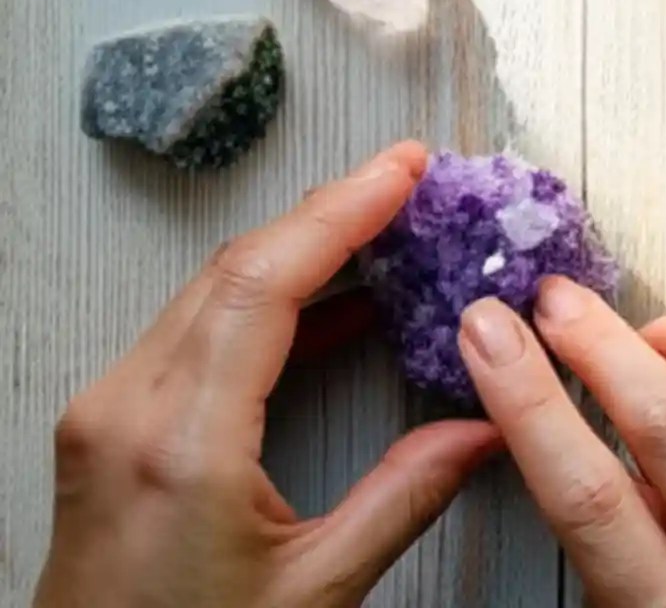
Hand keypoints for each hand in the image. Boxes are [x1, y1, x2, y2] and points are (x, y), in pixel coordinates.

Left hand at [35, 142, 500, 607]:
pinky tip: (335, 308)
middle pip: (236, 269)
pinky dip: (270, 304)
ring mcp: (110, 411)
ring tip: (384, 229)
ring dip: (300, 251)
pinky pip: (196, 332)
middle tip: (406, 182)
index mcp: (181, 443)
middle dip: (329, 213)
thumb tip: (484, 430)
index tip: (400, 171)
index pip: (264, 284)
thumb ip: (405, 498)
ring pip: (212, 291)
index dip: (340, 213)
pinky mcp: (113, 424)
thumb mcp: (314, 591)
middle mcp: (128, 408)